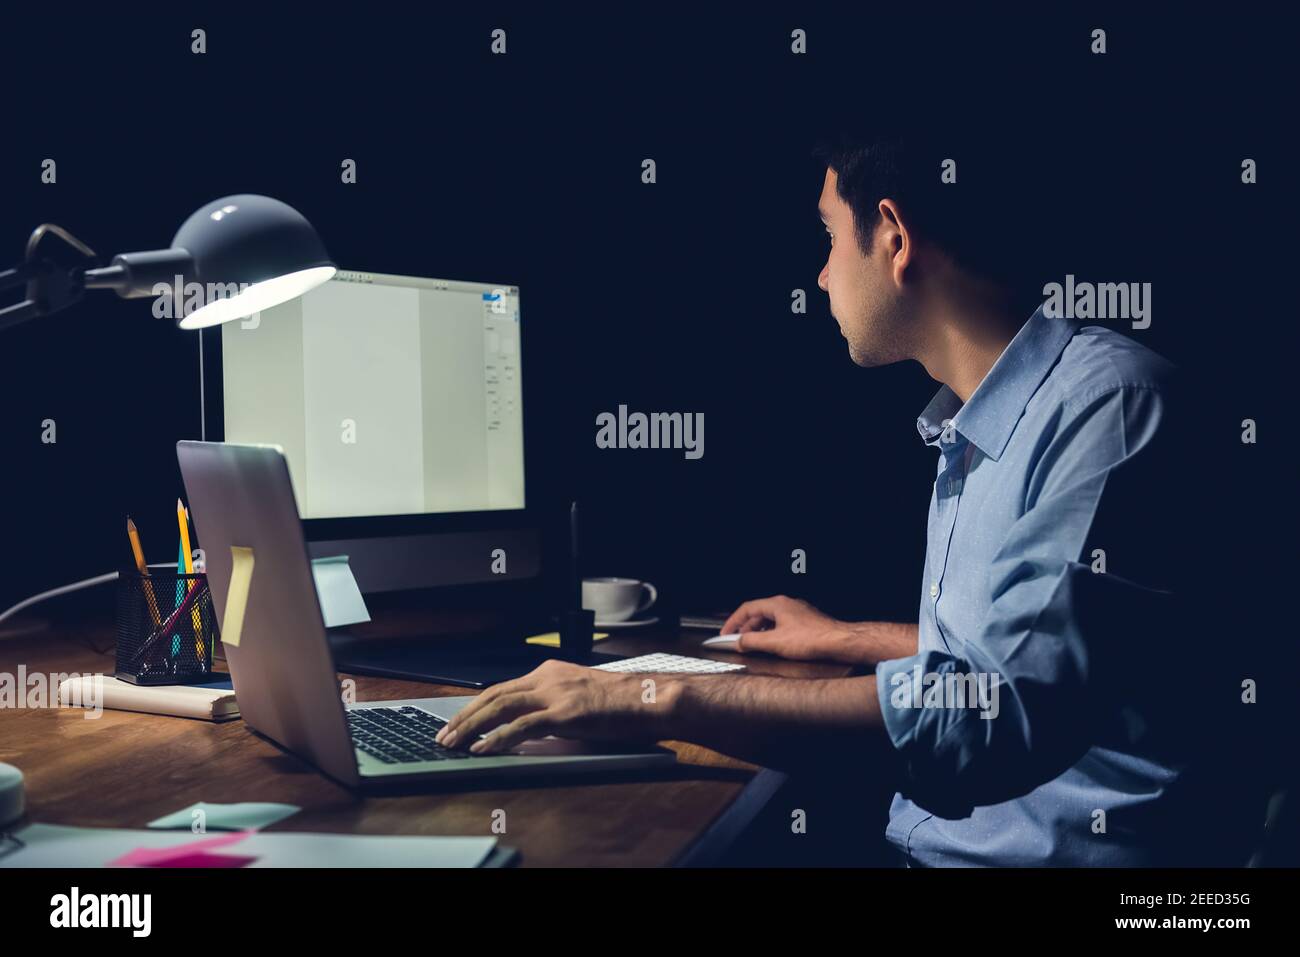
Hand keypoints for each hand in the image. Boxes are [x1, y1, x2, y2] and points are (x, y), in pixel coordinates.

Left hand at [434, 659, 668, 754]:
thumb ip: (555, 706)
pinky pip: (522, 726)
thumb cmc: (623, 703)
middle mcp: (549, 678)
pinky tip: (483, 748)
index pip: (503, 688)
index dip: (477, 706)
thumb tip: (531, 728)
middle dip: (465, 716)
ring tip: (452, 742)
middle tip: (444, 734)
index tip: (459, 721)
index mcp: (551, 672)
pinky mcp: (565, 713)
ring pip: (501, 706)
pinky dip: (497, 738)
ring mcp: (556, 694)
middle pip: (494, 694)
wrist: (650, 699)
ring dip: (471, 726)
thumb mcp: (582, 697)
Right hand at [719, 595, 858, 663]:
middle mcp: (786, 604)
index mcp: (777, 604)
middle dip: (745, 628)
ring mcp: (797, 612)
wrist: (838, 642)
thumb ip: (752, 642)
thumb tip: (739, 641)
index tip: (725, 633)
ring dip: (758, 631)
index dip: (733, 622)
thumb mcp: (775, 643)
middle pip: (758, 613)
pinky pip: (782, 624)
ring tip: (753, 645)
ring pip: (770, 619)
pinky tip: (773, 645)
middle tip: (736, 641)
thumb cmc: (812, 639)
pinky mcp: (805, 622)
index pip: (747, 609)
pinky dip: (771, 633)